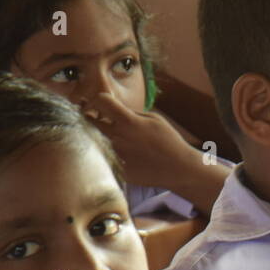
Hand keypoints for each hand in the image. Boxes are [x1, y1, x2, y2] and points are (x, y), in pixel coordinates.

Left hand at [81, 91, 201, 193]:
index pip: (102, 101)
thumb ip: (132, 113)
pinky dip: (107, 155)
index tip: (101, 104)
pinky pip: (104, 158)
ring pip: (96, 141)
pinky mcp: (117, 169)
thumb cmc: (168, 141)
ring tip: (113, 140)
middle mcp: (118, 137)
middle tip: (96, 119)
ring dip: (99, 138)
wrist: (178, 168)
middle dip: (91, 118)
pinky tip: (120, 156)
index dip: (99, 99)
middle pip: (92, 121)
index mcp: (128, 121)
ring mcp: (116, 155)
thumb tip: (115, 110)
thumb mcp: (154, 119)